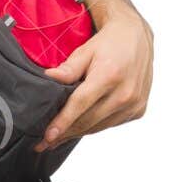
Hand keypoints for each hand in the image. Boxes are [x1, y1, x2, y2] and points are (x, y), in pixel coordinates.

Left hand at [33, 0, 153, 151]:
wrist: (137, 38)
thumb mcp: (85, 50)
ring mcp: (134, 104)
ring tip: (57, 139)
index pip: (81, 104)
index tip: (48, 137)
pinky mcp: (138, 110)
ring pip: (98, 127)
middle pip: (88, 121)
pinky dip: (93, 127)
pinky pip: (109, 125)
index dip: (62, 122)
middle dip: (64, 133)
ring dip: (76, 133)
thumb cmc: (109, 43)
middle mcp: (125, 93)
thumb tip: (48, 78)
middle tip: (43, 143)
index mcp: (110, 75)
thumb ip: (68, 68)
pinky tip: (79, 127)